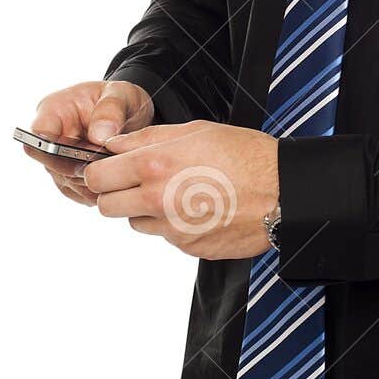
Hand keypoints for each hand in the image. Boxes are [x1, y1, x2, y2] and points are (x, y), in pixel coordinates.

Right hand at [23, 80, 154, 207]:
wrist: (129, 114)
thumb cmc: (119, 100)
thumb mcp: (121, 95)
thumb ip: (110, 110)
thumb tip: (99, 137)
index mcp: (53, 111)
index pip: (39, 136)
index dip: (57, 149)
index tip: (87, 152)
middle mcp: (50, 140)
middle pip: (54, 165)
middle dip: (86, 165)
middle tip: (113, 158)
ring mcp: (57, 163)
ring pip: (69, 182)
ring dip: (95, 179)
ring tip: (119, 164)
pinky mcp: (70, 180)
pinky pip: (81, 193)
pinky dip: (100, 189)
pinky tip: (117, 178)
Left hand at [83, 121, 279, 258]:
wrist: (283, 191)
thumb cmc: (244, 154)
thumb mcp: (195, 131)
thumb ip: (147, 138)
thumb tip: (114, 145)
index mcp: (154, 165)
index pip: (96, 177)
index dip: (99, 172)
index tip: (108, 169)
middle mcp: (157, 200)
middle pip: (106, 206)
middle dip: (116, 193)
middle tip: (137, 182)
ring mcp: (172, 229)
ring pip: (136, 222)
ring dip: (146, 210)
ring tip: (178, 192)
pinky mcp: (189, 247)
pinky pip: (166, 236)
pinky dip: (174, 224)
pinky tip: (199, 208)